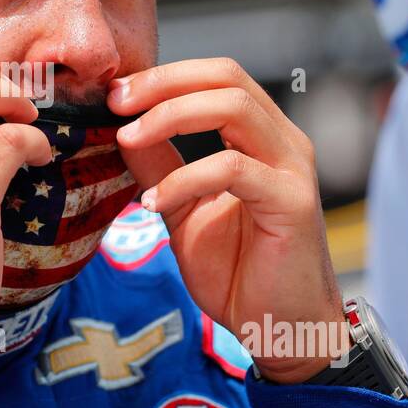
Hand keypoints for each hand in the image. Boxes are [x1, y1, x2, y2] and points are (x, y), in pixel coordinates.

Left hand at [109, 58, 347, 382]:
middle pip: (227, 76)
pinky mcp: (291, 202)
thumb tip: (123, 129)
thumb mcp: (183, 211)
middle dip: (164, 83)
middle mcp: (283, 143)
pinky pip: (233, 168)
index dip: (165, 76)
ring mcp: (292, 169)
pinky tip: (155, 202)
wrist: (281, 330)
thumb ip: (160, 167)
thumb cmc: (241, 273)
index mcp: (261, 138)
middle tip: (117, 102)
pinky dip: (186, 179)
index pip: (217, 77)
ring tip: (128, 139)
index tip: (115, 93)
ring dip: (170, 116)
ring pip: (234, 107)